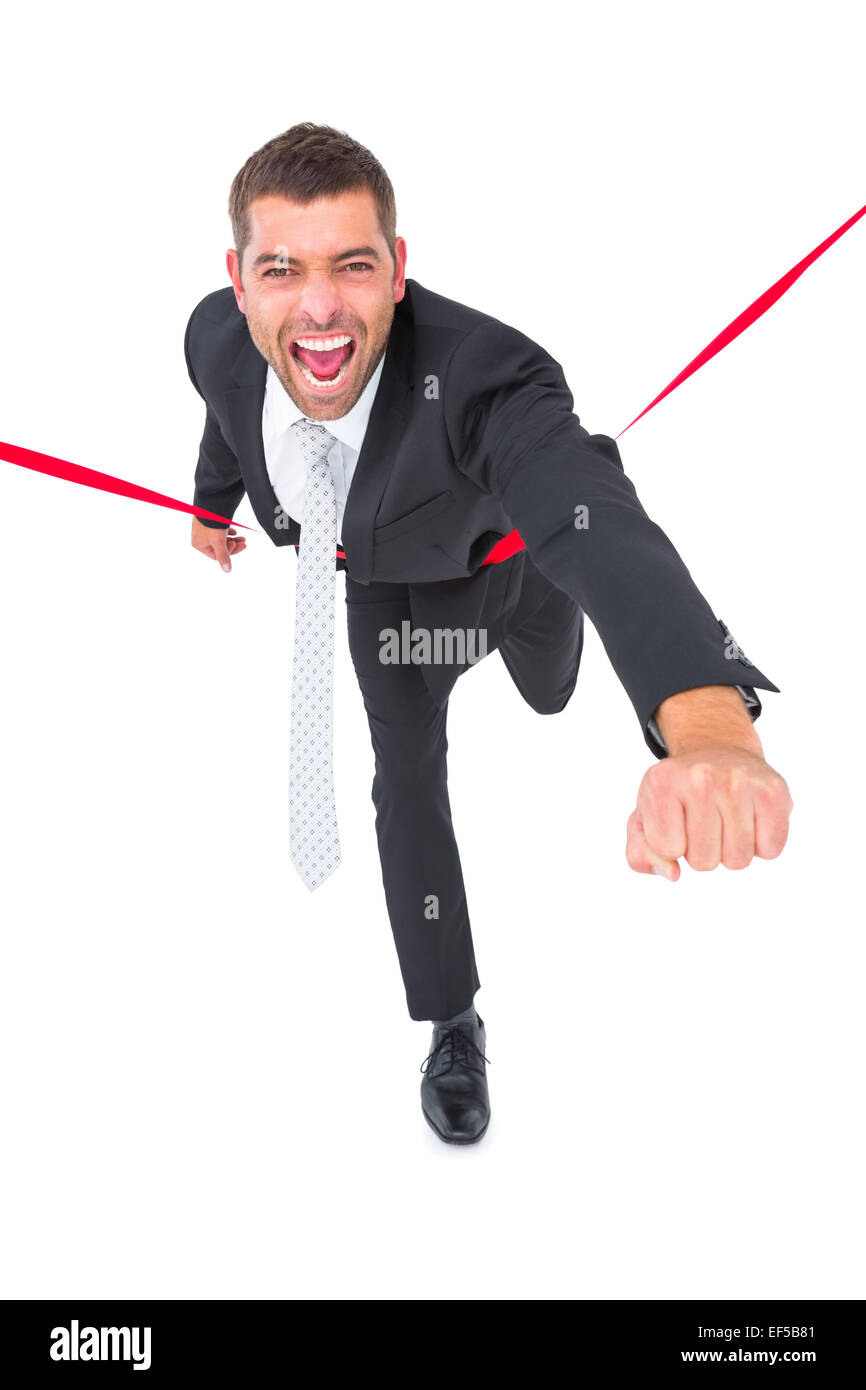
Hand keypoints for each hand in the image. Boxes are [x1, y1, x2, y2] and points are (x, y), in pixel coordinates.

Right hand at [191, 518, 245, 571]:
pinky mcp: (209, 522)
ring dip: (232, 539)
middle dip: (233, 545)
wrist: (209, 502)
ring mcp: (204, 530)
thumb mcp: (218, 542)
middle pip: (219, 547)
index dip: (229, 552)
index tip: (238, 545)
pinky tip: (234, 531)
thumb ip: (223, 556)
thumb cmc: (210, 523)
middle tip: (244, 542)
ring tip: (242, 537)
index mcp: (199, 545)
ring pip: (220, 538)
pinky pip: (219, 530)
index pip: (216, 555)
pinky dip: (228, 532)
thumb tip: (227, 570)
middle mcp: (200, 538)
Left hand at [626, 747, 793, 880]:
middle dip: (702, 850)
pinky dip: (761, 845)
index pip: (667, 850)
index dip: (672, 844)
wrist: (718, 750)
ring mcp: (739, 781)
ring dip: (731, 850)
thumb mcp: (646, 818)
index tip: (677, 818)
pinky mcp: (773, 790)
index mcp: (661, 781)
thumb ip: (641, 854)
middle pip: (704, 861)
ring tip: (726, 818)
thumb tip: (672, 873)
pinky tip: (750, 819)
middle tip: (705, 819)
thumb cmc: (679, 794)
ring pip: (738, 860)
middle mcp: (701, 777)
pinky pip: (770, 850)